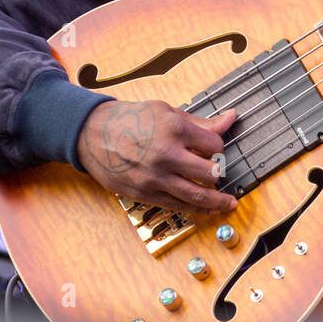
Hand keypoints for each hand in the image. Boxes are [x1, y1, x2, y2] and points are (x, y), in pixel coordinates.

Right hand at [75, 99, 239, 213]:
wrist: (92, 134)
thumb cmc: (130, 120)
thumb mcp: (166, 111)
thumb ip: (200, 121)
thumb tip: (230, 118)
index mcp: (174, 129)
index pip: (214, 145)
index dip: (218, 148)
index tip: (214, 150)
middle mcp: (166, 154)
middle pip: (210, 172)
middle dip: (219, 174)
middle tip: (221, 174)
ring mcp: (154, 177)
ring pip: (196, 195)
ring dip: (217, 202)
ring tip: (228, 204)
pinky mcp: (144, 193)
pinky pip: (177, 206)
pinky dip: (196, 209)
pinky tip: (207, 209)